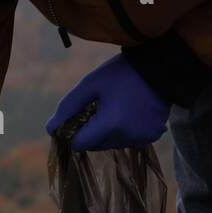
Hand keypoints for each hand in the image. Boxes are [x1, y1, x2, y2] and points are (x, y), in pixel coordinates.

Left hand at [46, 54, 169, 151]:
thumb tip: (50, 129)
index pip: (78, 144)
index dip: (74, 130)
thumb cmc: (122, 73)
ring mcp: (142, 139)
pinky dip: (122, 131)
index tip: (81, 113)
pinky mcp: (152, 136)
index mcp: (111, 126)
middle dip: (90, 130)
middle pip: (93, 146)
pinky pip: (126, 140)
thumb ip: (67, 107)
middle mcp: (127, 137)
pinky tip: (128, 111)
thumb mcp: (90, 84)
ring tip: (116, 106)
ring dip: (106, 131)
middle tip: (100, 106)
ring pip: (109, 144)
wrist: (161, 66)